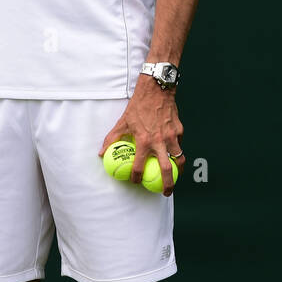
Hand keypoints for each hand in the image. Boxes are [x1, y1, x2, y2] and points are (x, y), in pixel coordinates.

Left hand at [98, 76, 184, 195]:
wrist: (156, 89)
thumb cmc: (138, 105)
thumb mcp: (122, 122)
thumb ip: (112, 139)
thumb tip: (101, 153)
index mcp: (144, 141)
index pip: (140, 167)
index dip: (137, 178)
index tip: (136, 181)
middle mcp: (159, 141)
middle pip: (167, 169)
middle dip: (168, 184)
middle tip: (165, 192)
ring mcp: (172, 136)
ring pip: (179, 158)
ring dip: (178, 170)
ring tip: (176, 177)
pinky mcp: (179, 130)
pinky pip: (180, 144)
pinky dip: (177, 150)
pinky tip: (174, 153)